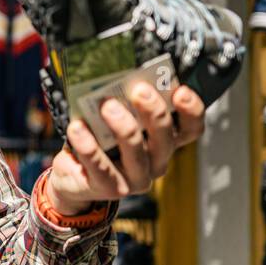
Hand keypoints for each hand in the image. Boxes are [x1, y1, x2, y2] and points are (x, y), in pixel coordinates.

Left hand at [46, 83, 205, 214]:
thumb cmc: (99, 141)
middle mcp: (156, 162)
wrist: (74, 178)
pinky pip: (101, 167)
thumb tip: (120, 76)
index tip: (180, 90)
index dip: (191, 111)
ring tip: (107, 106)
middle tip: (139, 90)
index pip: (190, 129)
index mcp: (164, 141)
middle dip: (154, 112)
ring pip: (136, 153)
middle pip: (165, 138)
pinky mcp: (110, 188)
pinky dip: (89, 146)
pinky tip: (78, 128)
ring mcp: (135, 178)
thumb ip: (124, 102)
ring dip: (124, 127)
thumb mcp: (116, 119)